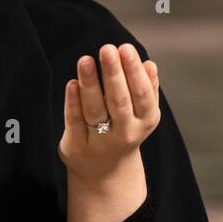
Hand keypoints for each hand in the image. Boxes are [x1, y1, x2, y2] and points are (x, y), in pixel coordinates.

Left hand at [59, 43, 158, 221]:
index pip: (141, 94)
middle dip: (113, 74)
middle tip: (107, 49)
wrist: (105, 173)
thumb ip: (147, 89)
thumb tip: (149, 64)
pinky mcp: (77, 146)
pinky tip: (72, 83)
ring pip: (95, 110)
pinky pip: (74, 121)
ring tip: (85, 60)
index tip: (125, 48)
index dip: (133, 72)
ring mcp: (100, 142)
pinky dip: (73, 102)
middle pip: (119, 101)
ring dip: (90, 84)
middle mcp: (124, 133)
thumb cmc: (124, 130)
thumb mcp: (142, 114)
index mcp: (145, 121)